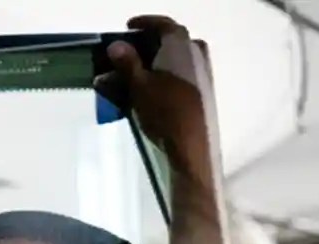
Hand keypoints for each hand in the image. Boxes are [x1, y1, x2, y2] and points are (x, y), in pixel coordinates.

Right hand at [103, 15, 210, 172]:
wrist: (190, 146)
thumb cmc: (164, 111)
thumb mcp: (139, 86)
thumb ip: (127, 63)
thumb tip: (116, 45)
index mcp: (182, 46)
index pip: (163, 24)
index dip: (145, 23)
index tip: (128, 26)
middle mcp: (196, 53)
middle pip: (168, 42)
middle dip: (144, 47)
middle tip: (125, 54)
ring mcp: (202, 72)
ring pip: (172, 60)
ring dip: (149, 65)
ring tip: (127, 78)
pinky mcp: (201, 91)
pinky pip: (178, 74)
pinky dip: (160, 76)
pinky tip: (145, 90)